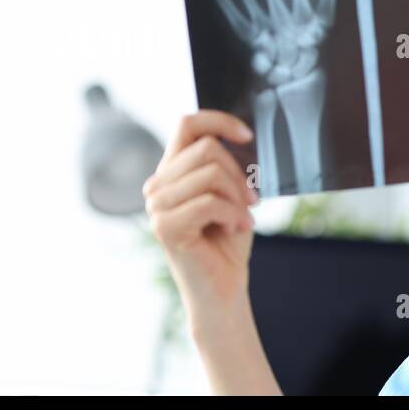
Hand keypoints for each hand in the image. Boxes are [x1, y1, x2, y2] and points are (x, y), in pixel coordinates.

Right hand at [143, 110, 257, 335]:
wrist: (224, 288)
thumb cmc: (228, 242)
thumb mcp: (232, 195)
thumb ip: (225, 166)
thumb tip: (238, 137)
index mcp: (172, 172)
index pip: (187, 124)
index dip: (219, 120)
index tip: (247, 136)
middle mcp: (157, 185)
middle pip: (206, 149)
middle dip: (239, 175)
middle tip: (251, 201)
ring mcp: (157, 206)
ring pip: (210, 174)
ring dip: (237, 198)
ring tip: (242, 218)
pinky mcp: (166, 227)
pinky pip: (210, 202)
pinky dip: (233, 215)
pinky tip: (236, 229)